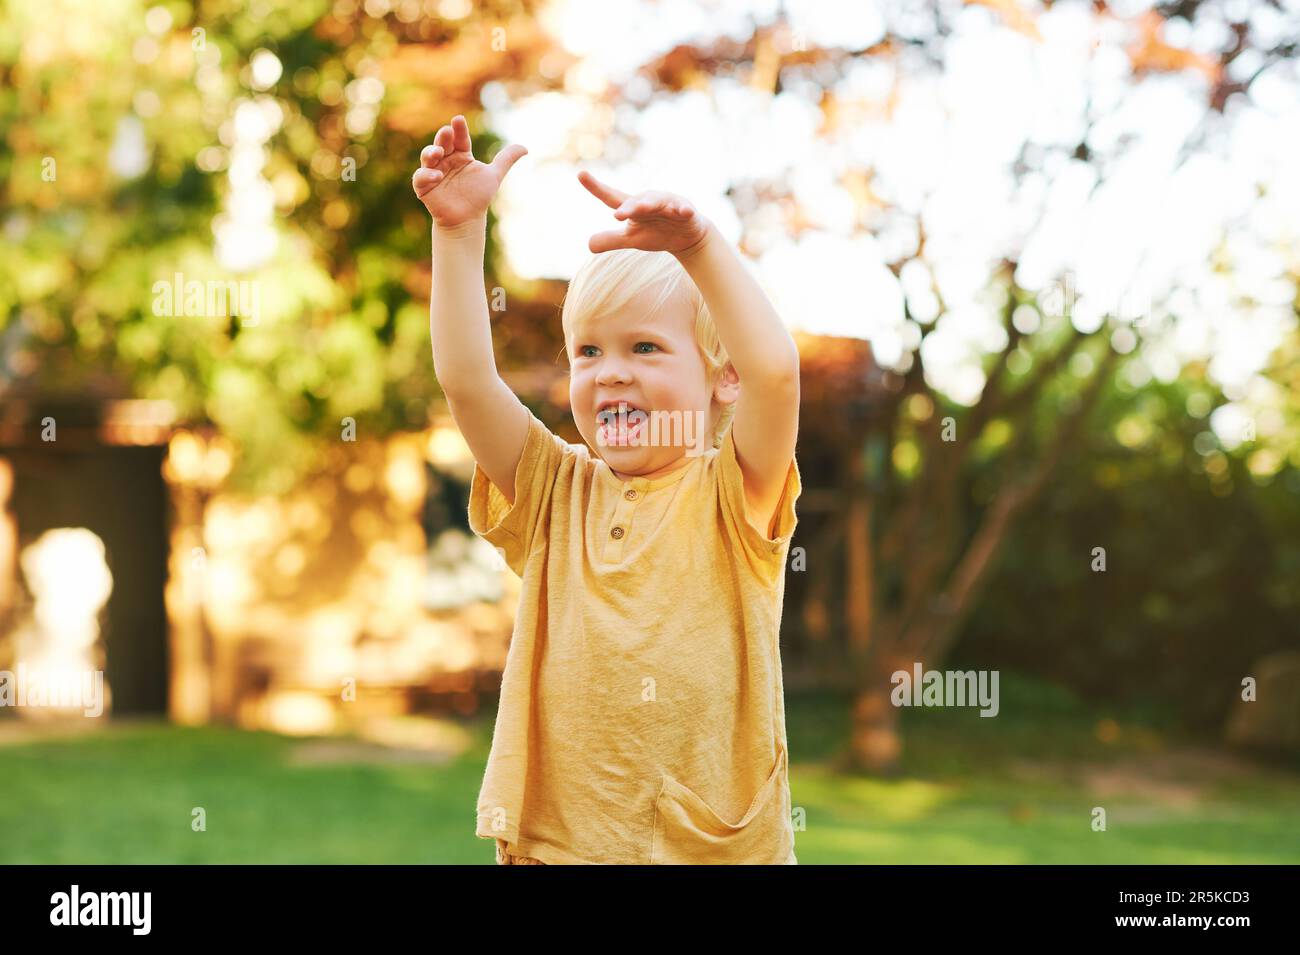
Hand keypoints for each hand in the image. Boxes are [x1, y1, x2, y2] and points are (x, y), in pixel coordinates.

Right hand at [412, 115, 526, 227]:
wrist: (467, 219)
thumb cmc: (478, 196)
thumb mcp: (493, 175)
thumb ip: (506, 159)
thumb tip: (525, 148)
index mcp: (460, 154)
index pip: (459, 138)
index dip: (458, 129)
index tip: (458, 120)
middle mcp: (446, 160)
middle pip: (442, 143)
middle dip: (443, 137)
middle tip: (447, 132)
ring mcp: (433, 171)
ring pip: (427, 156)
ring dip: (431, 152)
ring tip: (438, 153)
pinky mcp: (424, 186)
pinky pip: (420, 177)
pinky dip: (426, 175)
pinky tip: (436, 175)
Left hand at [578, 171, 710, 255]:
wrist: (686, 236)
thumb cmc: (656, 233)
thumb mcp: (632, 239)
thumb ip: (612, 240)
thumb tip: (589, 245)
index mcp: (632, 207)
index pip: (611, 197)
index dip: (595, 187)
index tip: (580, 174)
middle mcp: (648, 202)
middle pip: (635, 203)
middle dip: (628, 208)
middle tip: (617, 216)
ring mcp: (668, 205)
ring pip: (658, 202)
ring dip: (650, 204)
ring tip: (643, 208)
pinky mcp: (686, 211)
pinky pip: (684, 209)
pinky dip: (684, 209)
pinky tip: (685, 211)